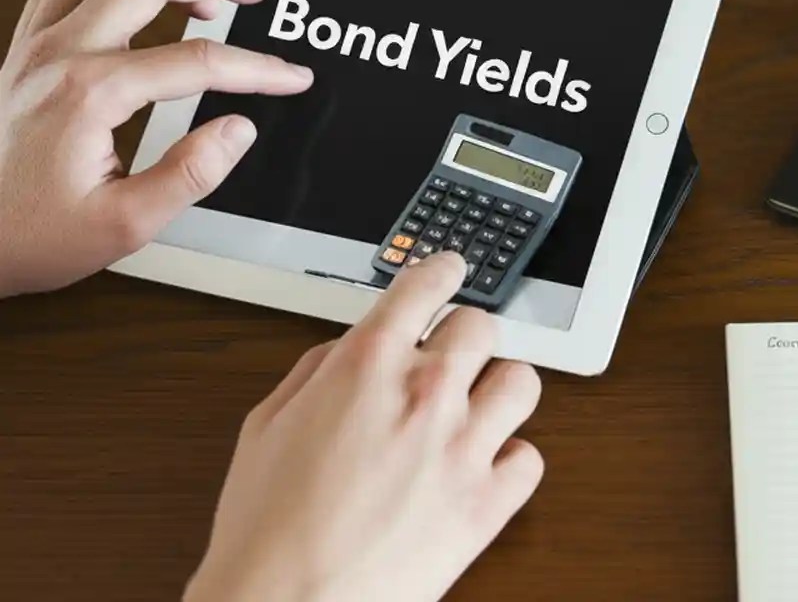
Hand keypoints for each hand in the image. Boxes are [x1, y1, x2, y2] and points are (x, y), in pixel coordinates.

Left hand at [0, 0, 312, 296]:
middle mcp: (57, 56)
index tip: (289, 78)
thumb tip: (238, 131)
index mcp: (89, 94)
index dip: (256, 69)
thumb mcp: (126, 224)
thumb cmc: (32, 234)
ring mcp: (33, 47)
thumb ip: (190, 174)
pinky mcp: (22, 52)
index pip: (197, 63)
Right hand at [185, 252, 544, 601]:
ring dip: (500, 388)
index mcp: (366, 366)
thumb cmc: (266, 527)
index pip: (424, 285)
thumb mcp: (267, 425)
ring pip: (523, 381)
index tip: (448, 271)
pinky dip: (510, 460)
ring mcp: (464, 448)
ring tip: (480, 407)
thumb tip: (349, 350)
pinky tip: (484, 467)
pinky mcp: (487, 503)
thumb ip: (318, 371)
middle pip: (481, 327)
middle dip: (466, 337)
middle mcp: (425, 395)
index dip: (441, 270)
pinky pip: (530, 457)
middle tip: (455, 355)